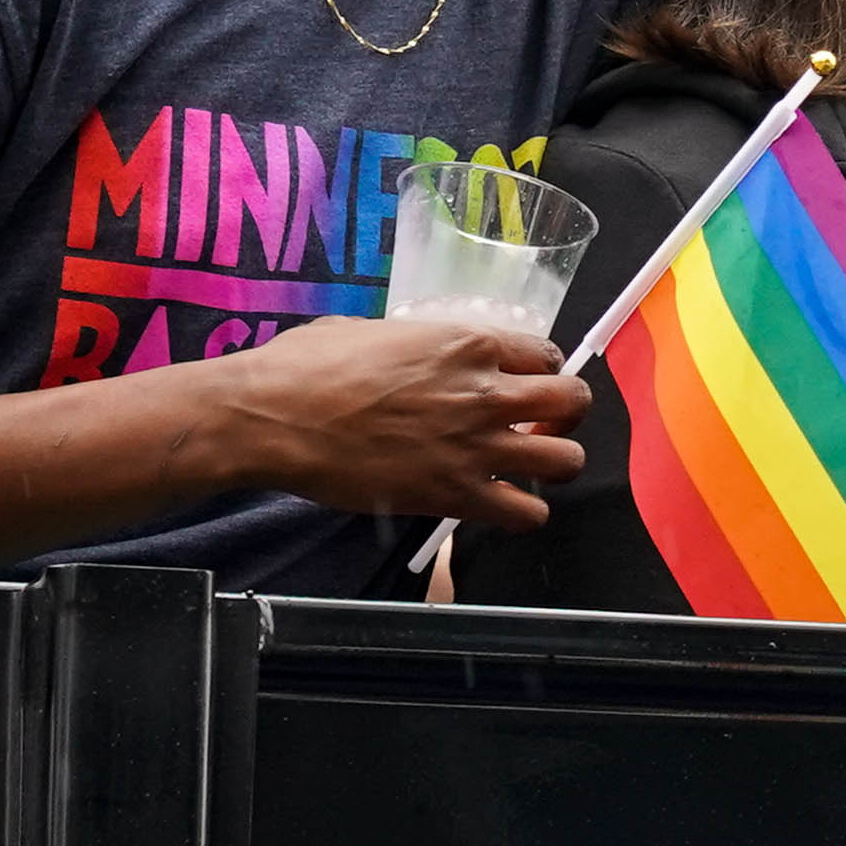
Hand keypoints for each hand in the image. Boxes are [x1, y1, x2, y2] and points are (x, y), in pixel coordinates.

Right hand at [220, 317, 590, 528]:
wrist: (273, 416)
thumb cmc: (307, 366)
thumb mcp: (374, 331)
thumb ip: (418, 345)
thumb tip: (417, 355)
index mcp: (467, 344)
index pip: (545, 354)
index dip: (542, 372)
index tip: (528, 386)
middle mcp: (485, 392)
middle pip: (573, 402)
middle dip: (566, 414)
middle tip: (541, 425)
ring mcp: (475, 446)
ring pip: (566, 460)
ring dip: (555, 464)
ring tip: (530, 468)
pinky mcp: (455, 494)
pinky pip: (527, 514)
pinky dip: (524, 514)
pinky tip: (503, 506)